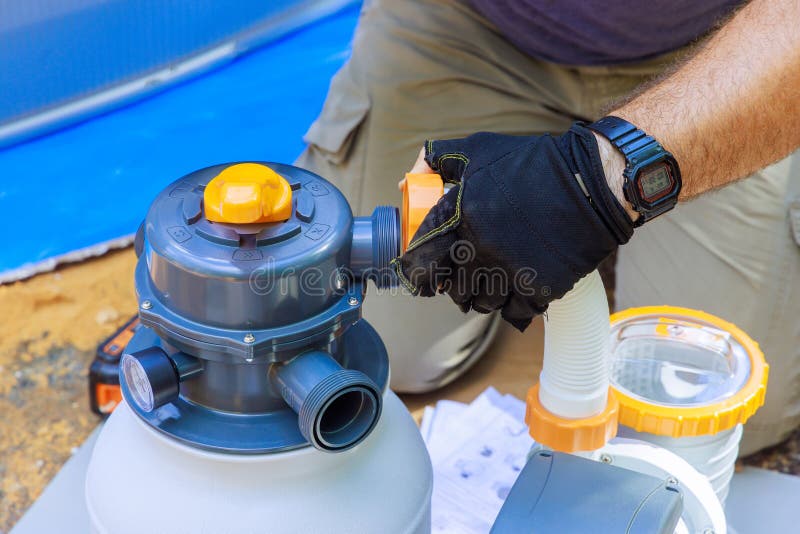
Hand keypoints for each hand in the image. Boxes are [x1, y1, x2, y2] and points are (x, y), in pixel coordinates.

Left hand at [394, 124, 634, 330]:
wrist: (591, 179)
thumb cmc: (532, 162)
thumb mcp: (478, 149)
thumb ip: (437, 161)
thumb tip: (405, 182)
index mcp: (458, 218)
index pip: (420, 264)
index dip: (417, 274)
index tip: (423, 275)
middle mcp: (478, 248)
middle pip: (452, 289)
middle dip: (452, 286)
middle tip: (460, 278)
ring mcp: (509, 271)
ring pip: (482, 303)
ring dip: (481, 297)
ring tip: (488, 284)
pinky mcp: (539, 287)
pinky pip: (514, 311)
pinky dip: (512, 305)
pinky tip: (516, 290)